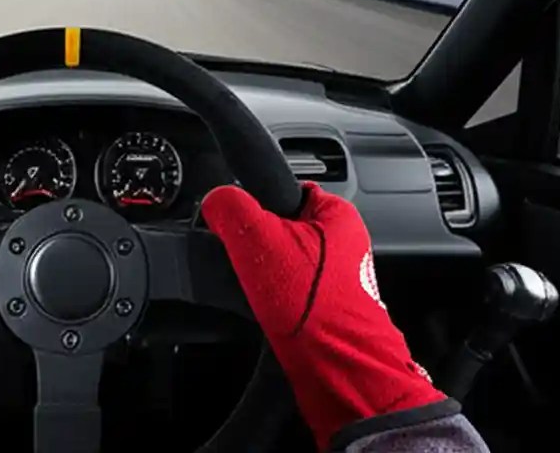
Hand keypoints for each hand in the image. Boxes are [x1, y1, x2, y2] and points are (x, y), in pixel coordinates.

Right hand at [201, 181, 443, 448]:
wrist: (337, 370)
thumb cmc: (313, 307)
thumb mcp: (255, 238)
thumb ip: (229, 206)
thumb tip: (215, 200)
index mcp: (338, 215)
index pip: (287, 190)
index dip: (256, 204)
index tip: (239, 222)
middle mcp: (344, 245)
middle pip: (280, 230)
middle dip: (258, 247)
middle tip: (248, 261)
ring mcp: (338, 281)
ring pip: (282, 266)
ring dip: (264, 278)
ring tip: (260, 291)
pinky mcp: (327, 311)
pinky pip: (287, 296)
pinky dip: (273, 303)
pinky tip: (268, 313)